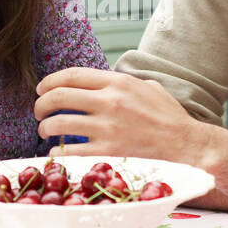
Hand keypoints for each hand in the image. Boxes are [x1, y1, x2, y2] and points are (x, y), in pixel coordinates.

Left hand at [34, 68, 205, 160]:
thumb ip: (123, 83)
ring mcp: (107, 129)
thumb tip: (103, 81)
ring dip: (45, 128)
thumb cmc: (170, 119)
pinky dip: (57, 152)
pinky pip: (69, 152)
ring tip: (45, 131)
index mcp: (119, 83)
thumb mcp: (149, 88)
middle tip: (39, 111)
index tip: (42, 89)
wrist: (188, 147)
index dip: (50, 81)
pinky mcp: (108, 153)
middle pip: (59, 96)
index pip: (72, 75)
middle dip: (41, 104)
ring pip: (58, 124)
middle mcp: (110, 102)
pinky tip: (58, 153)